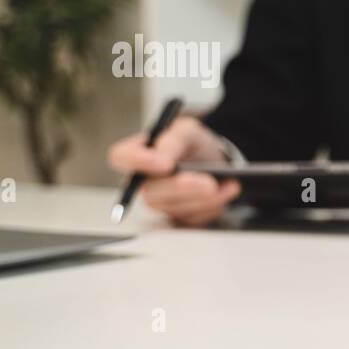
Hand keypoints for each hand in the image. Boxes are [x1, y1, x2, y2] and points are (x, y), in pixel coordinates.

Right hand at [107, 115, 240, 226]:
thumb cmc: (193, 143)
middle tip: (208, 183)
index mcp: (138, 154)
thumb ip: (173, 140)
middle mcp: (144, 182)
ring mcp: (162, 202)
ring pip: (175, 208)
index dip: (138, 161)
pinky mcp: (180, 216)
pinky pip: (194, 217)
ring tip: (227, 182)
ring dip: (204, 197)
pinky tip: (228, 189)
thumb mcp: (187, 131)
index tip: (165, 164)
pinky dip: (215, 204)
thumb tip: (163, 157)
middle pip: (151, 193)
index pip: (121, 157)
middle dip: (183, 188)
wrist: (217, 159)